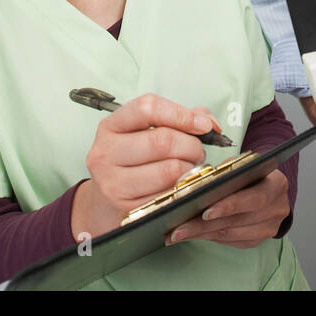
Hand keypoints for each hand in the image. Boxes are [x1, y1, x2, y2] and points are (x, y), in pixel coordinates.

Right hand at [71, 94, 220, 238]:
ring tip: (190, 167)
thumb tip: (209, 122)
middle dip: (192, 146)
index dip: (182, 114)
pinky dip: (182, 188)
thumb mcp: (146, 131)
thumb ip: (180, 118)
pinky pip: (168, 195)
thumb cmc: (134, 157)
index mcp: (111, 126)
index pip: (148, 108)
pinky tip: (180, 184)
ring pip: (169, 170)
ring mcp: (113, 182)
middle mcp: (106, 152)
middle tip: (198, 151)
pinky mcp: (126, 207)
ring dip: (190, 169)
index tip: (202, 125)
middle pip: (163, 141)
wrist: (107, 196)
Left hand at [167, 168, 289, 247]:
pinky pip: (229, 242)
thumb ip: (228, 172)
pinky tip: (190, 235)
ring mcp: (268, 228)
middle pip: (237, 221)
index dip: (229, 206)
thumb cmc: (252, 172)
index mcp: (276, 185)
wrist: (270, 187)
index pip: (254, 199)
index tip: (204, 212)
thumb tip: (199, 184)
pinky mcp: (257, 240)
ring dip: (200, 234)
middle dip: (204, 225)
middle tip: (178, 229)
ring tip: (176, 233)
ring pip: (230, 235)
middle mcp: (276, 209)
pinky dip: (207, 238)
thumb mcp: (245, 164)